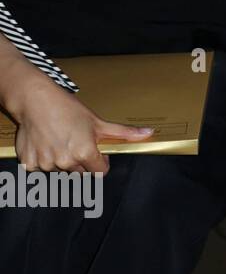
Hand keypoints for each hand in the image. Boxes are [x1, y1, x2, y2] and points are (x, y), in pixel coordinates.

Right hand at [10, 77, 152, 172]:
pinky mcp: (29, 163)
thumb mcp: (98, 122)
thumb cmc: (68, 109)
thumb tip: (148, 133)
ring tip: (59, 140)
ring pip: (60, 170)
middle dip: (81, 161)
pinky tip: (45, 143)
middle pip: (80, 172)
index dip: (101, 162)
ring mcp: (46, 164)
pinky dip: (43, 159)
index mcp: (85, 154)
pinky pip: (40, 169)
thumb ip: (123, 133)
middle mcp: (65, 162)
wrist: (35, 101)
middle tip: (76, 143)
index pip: (99, 172)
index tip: (96, 153)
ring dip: (62, 160)